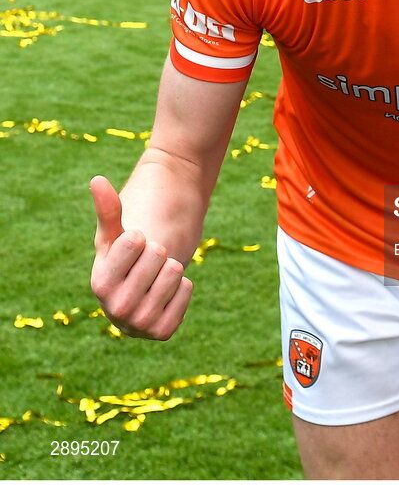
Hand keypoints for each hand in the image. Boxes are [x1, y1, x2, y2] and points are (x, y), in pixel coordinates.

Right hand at [89, 175, 192, 339]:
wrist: (144, 285)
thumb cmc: (128, 252)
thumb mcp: (117, 230)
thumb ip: (108, 208)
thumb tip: (97, 180)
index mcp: (99, 282)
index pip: (136, 241)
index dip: (140, 237)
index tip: (133, 246)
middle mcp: (115, 309)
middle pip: (159, 256)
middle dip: (159, 251)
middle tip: (149, 263)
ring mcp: (139, 325)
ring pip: (175, 273)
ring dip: (172, 267)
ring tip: (157, 275)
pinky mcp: (162, 332)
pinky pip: (187, 291)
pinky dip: (184, 285)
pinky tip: (168, 291)